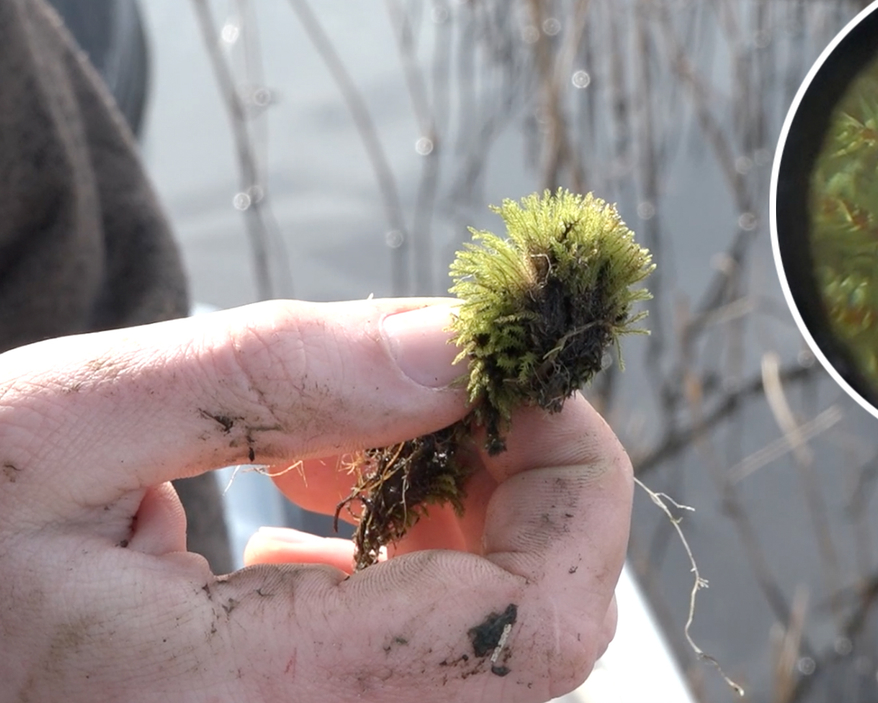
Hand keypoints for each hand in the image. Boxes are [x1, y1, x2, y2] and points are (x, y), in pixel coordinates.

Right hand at [0, 299, 630, 701]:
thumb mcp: (65, 424)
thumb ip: (278, 376)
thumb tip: (459, 343)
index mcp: (255, 699)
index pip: (535, 621)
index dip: (568, 474)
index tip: (504, 368)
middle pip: (544, 633)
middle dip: (521, 481)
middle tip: (424, 390)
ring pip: (501, 640)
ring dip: (465, 510)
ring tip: (334, 443)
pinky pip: (435, 657)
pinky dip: (415, 557)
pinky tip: (315, 504)